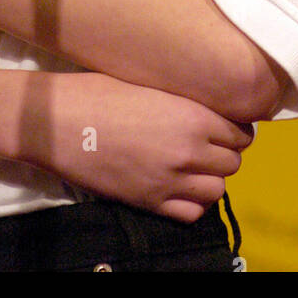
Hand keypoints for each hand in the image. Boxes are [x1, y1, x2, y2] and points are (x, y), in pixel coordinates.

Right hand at [30, 72, 253, 221]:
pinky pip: (191, 213)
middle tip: (209, 144)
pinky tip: (181, 187)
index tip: (226, 126)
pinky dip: (193, 203)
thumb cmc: (97, 92)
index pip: (241, 133)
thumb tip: (207, 107)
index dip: (236, 129)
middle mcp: (187, 151)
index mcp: (192, 116)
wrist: (57, 121)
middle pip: (233, 163)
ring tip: (196, 166)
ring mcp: (169, 181)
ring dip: (212, 178)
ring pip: (217, 190)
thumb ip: (184, 100)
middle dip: (225, 153)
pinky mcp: (149, 202)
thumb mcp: (149, 83)